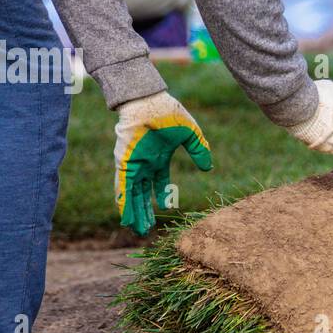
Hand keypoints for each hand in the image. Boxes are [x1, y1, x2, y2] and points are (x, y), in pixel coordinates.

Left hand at [113, 92, 212, 235]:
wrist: (148, 102)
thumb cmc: (167, 113)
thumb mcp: (190, 133)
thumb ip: (199, 149)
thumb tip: (208, 167)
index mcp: (159, 157)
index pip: (159, 181)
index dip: (162, 195)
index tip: (166, 208)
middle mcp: (145, 164)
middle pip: (143, 193)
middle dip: (145, 210)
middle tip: (146, 228)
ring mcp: (134, 165)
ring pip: (133, 194)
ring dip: (135, 212)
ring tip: (137, 230)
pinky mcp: (125, 164)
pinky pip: (123, 188)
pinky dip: (124, 203)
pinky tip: (126, 218)